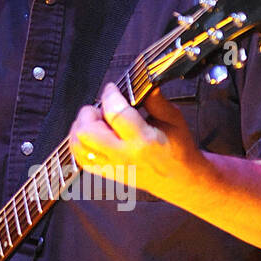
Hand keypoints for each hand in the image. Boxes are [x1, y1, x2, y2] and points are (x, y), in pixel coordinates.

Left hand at [68, 82, 202, 201]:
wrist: (181, 179)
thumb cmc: (179, 150)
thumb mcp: (173, 118)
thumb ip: (155, 99)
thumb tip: (142, 81)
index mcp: (143, 141)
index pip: (115, 113)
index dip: (109, 95)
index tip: (112, 89)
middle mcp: (124, 156)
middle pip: (87, 132)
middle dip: (88, 113)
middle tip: (100, 108)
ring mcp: (113, 167)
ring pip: (79, 147)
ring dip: (81, 129)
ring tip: (96, 122)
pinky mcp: (108, 174)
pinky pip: (81, 159)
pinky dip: (80, 144)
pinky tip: (93, 135)